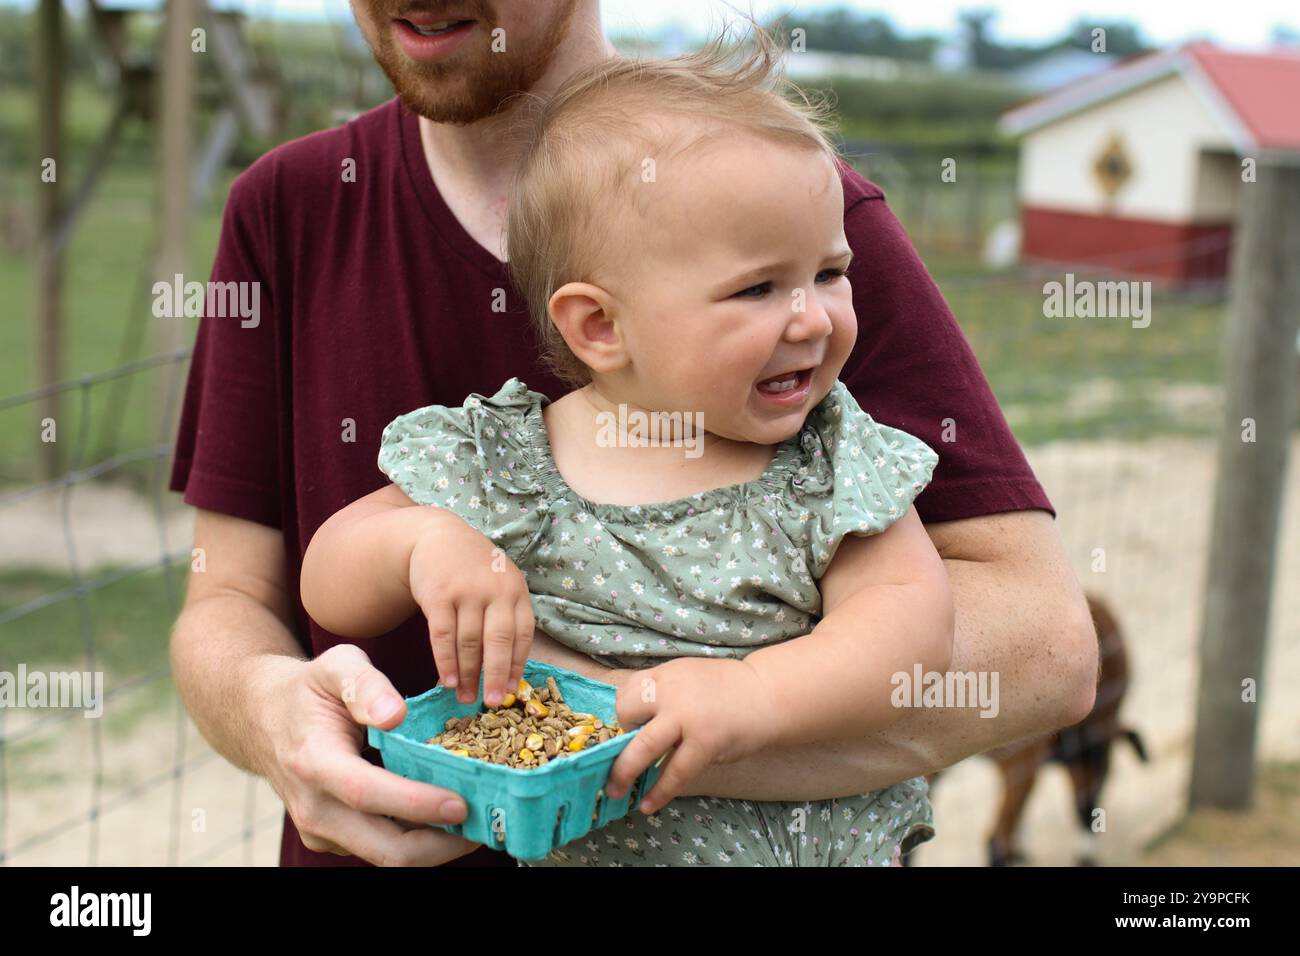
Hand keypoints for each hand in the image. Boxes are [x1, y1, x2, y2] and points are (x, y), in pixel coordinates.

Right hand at [256, 644, 482, 865]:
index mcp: (315, 762)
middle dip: (442, 845)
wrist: (264, 720)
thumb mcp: (335, 667)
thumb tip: (395, 713)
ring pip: (388, 856)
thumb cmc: (308, 690)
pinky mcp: (333, 839)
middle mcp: (315, 808)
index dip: (417, 804)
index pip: (369, 794)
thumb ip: (365, 683)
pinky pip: (381, 848)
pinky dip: (417, 838)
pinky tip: (445, 816)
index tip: (461, 803)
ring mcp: (322, 830)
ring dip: (436, 846)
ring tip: (477, 822)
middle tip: (486, 824)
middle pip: (386, 849)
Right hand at [407, 512, 533, 706]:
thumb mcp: (500, 584)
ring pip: (469, 643)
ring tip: (466, 698)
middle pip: (498, 642)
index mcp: (517, 591)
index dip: (517, 666)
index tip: (511, 692)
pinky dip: (446, 662)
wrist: (437, 537)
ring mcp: (467, 591)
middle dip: (495, 677)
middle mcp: (496, 590)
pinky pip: (443, 636)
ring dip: (468, 675)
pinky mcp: (439, 594)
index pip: (522, 635)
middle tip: (492, 704)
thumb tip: (508, 669)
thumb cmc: (473, 570)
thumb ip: (506, 617)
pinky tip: (448, 680)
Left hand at [602, 657, 786, 814]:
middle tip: (616, 762)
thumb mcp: (687, 678)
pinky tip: (648, 805)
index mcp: (665, 674)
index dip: (623, 716)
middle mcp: (671, 691)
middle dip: (618, 740)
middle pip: (625, 713)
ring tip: (614, 791)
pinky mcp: (704, 742)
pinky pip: (674, 772)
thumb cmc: (725, 690)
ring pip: (642, 746)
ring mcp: (687, 717)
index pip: (625, 692)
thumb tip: (633, 726)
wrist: (766, 694)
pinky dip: (659, 792)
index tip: (627, 733)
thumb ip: (663, 696)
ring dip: (624, 772)